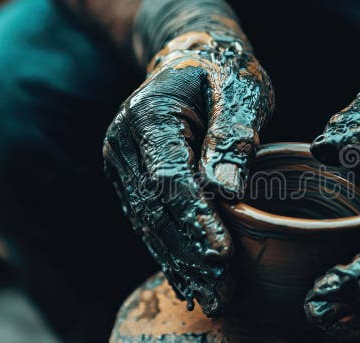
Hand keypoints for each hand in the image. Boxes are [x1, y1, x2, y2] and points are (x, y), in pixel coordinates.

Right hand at [102, 31, 273, 315]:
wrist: (191, 61)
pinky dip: (171, 253)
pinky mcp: (128, 180)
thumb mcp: (239, 93)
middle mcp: (123, 142)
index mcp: (149, 115)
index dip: (196, 219)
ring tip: (212, 296)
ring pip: (149, 224)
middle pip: (156, 209)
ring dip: (181, 263)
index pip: (170, 178)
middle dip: (191, 254)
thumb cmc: (223, 75)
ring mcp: (121, 163)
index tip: (224, 254)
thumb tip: (227, 190)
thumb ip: (233, 137)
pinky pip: (148, 223)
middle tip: (224, 291)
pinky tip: (191, 281)